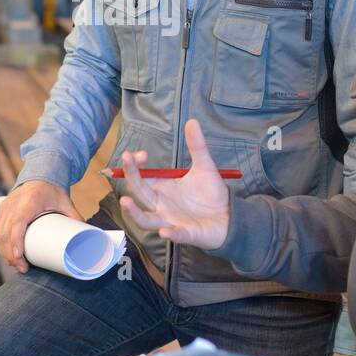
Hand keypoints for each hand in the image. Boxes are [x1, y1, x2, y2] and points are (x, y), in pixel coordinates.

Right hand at [0, 180, 83, 272]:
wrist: (40, 175)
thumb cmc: (53, 190)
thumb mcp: (65, 202)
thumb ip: (75, 218)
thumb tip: (87, 237)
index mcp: (28, 202)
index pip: (17, 224)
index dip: (15, 243)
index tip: (19, 258)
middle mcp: (13, 204)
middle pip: (5, 233)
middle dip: (10, 254)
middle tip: (22, 268)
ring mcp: (5, 206)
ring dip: (3, 251)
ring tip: (16, 264)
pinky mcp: (1, 210)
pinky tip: (5, 254)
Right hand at [118, 119, 230, 250]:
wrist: (229, 216)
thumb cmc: (211, 194)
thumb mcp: (204, 167)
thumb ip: (197, 146)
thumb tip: (192, 121)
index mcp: (162, 190)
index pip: (140, 178)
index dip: (134, 167)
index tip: (139, 154)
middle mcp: (161, 206)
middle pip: (139, 194)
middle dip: (131, 178)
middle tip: (127, 160)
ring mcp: (171, 221)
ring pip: (146, 220)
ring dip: (135, 213)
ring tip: (125, 201)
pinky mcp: (187, 234)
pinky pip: (176, 234)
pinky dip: (170, 233)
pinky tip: (165, 231)